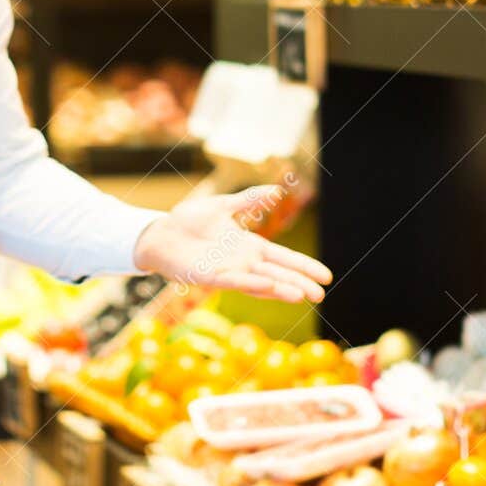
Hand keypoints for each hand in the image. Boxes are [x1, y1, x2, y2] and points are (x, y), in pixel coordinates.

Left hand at [131, 186, 331, 302]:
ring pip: (260, 283)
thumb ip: (249, 199)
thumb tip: (277, 190)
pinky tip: (270, 285)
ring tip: (302, 295)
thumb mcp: (223, 206)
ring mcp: (228, 271)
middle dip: (300, 283)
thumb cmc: (189, 220)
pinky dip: (252, 284)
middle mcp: (243, 262)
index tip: (326, 276)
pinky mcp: (210, 277)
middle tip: (322, 295)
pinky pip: (235, 282)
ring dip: (280, 288)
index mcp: (249, 247)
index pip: (283, 258)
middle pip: (278, 274)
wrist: (160, 231)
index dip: (304, 266)